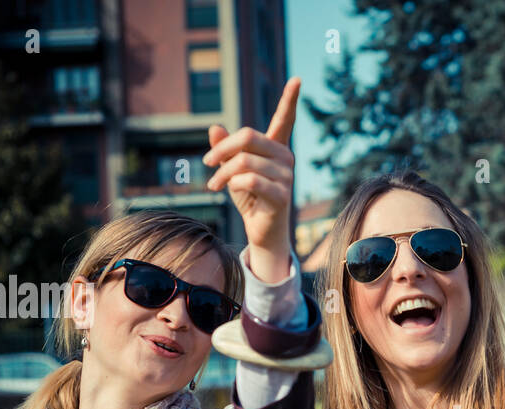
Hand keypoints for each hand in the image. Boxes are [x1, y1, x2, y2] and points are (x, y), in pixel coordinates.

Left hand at [203, 76, 300, 282]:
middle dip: (222, 149)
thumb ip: (225, 149)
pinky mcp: (282, 195)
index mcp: (276, 148)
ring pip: (245, 161)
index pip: (285, 120)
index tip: (297, 80)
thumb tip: (215, 128)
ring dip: (222, 172)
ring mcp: (286, 176)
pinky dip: (231, 184)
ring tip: (213, 184)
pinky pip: (250, 180)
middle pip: (249, 136)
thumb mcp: (232, 170)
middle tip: (207, 162)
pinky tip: (225, 190)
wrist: (261, 232)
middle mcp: (285, 158)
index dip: (290, 100)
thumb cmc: (249, 198)